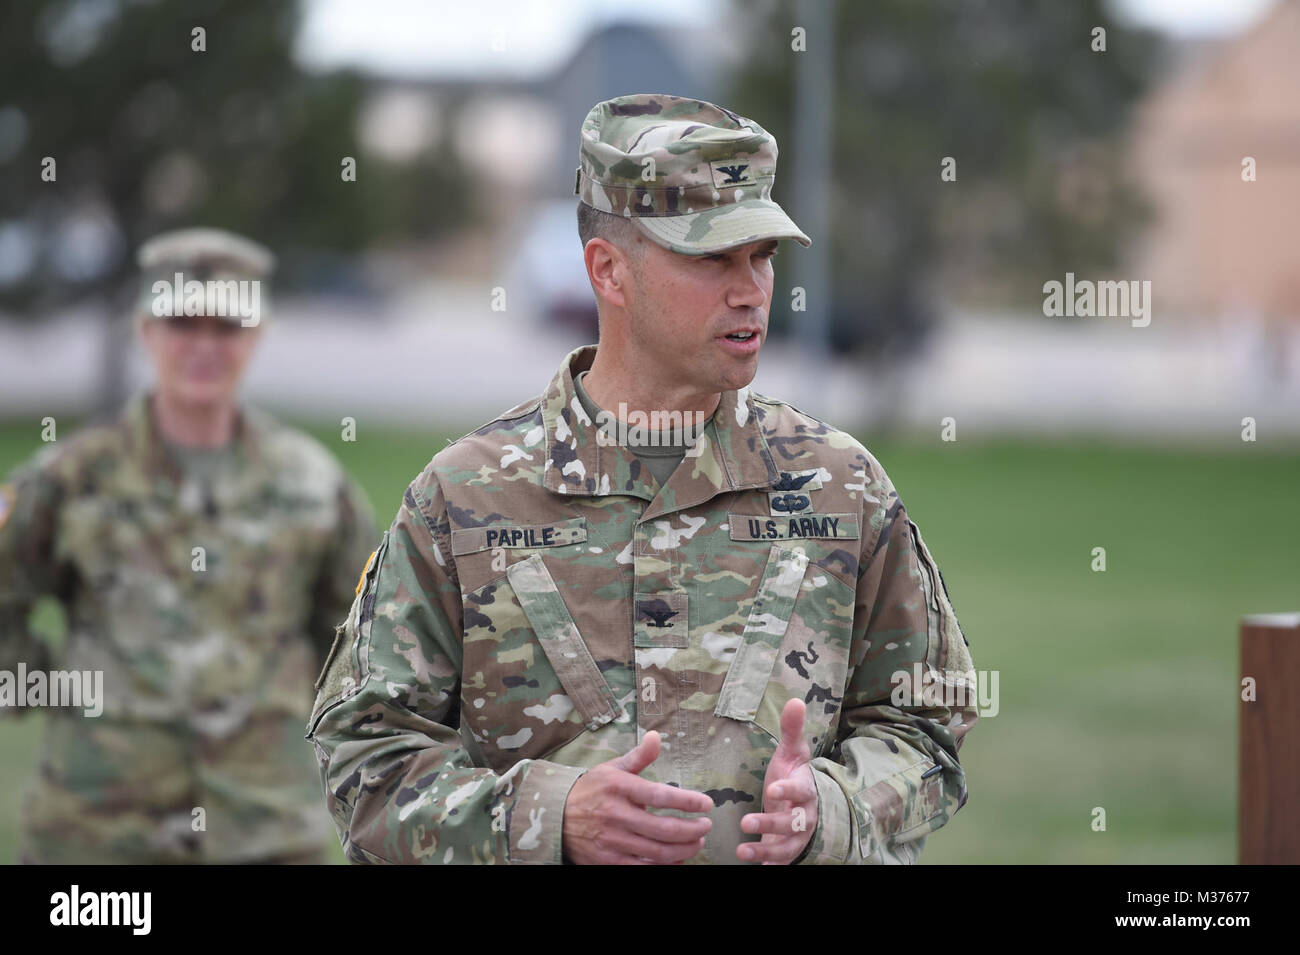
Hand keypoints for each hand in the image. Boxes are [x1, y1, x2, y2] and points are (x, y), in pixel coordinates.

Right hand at [561, 730, 713, 864]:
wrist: (555, 817)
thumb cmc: (591, 790)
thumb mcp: (612, 769)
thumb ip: (639, 756)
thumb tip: (656, 736)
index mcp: (618, 787)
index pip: (660, 794)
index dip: (687, 801)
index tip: (707, 803)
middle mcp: (615, 814)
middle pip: (663, 828)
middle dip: (691, 830)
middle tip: (706, 826)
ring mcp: (611, 840)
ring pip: (656, 851)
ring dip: (683, 849)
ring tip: (696, 843)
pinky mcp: (607, 861)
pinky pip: (642, 867)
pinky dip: (664, 865)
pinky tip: (677, 858)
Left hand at [738, 698, 817, 863]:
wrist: (805, 805)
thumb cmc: (794, 775)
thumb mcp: (793, 752)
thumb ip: (792, 729)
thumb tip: (795, 699)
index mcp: (806, 789)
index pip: (801, 790)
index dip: (788, 790)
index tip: (772, 789)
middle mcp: (805, 815)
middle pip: (793, 822)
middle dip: (770, 823)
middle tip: (746, 821)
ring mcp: (798, 836)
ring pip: (786, 846)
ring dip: (765, 850)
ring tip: (742, 850)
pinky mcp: (787, 849)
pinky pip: (781, 860)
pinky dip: (769, 864)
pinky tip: (754, 865)